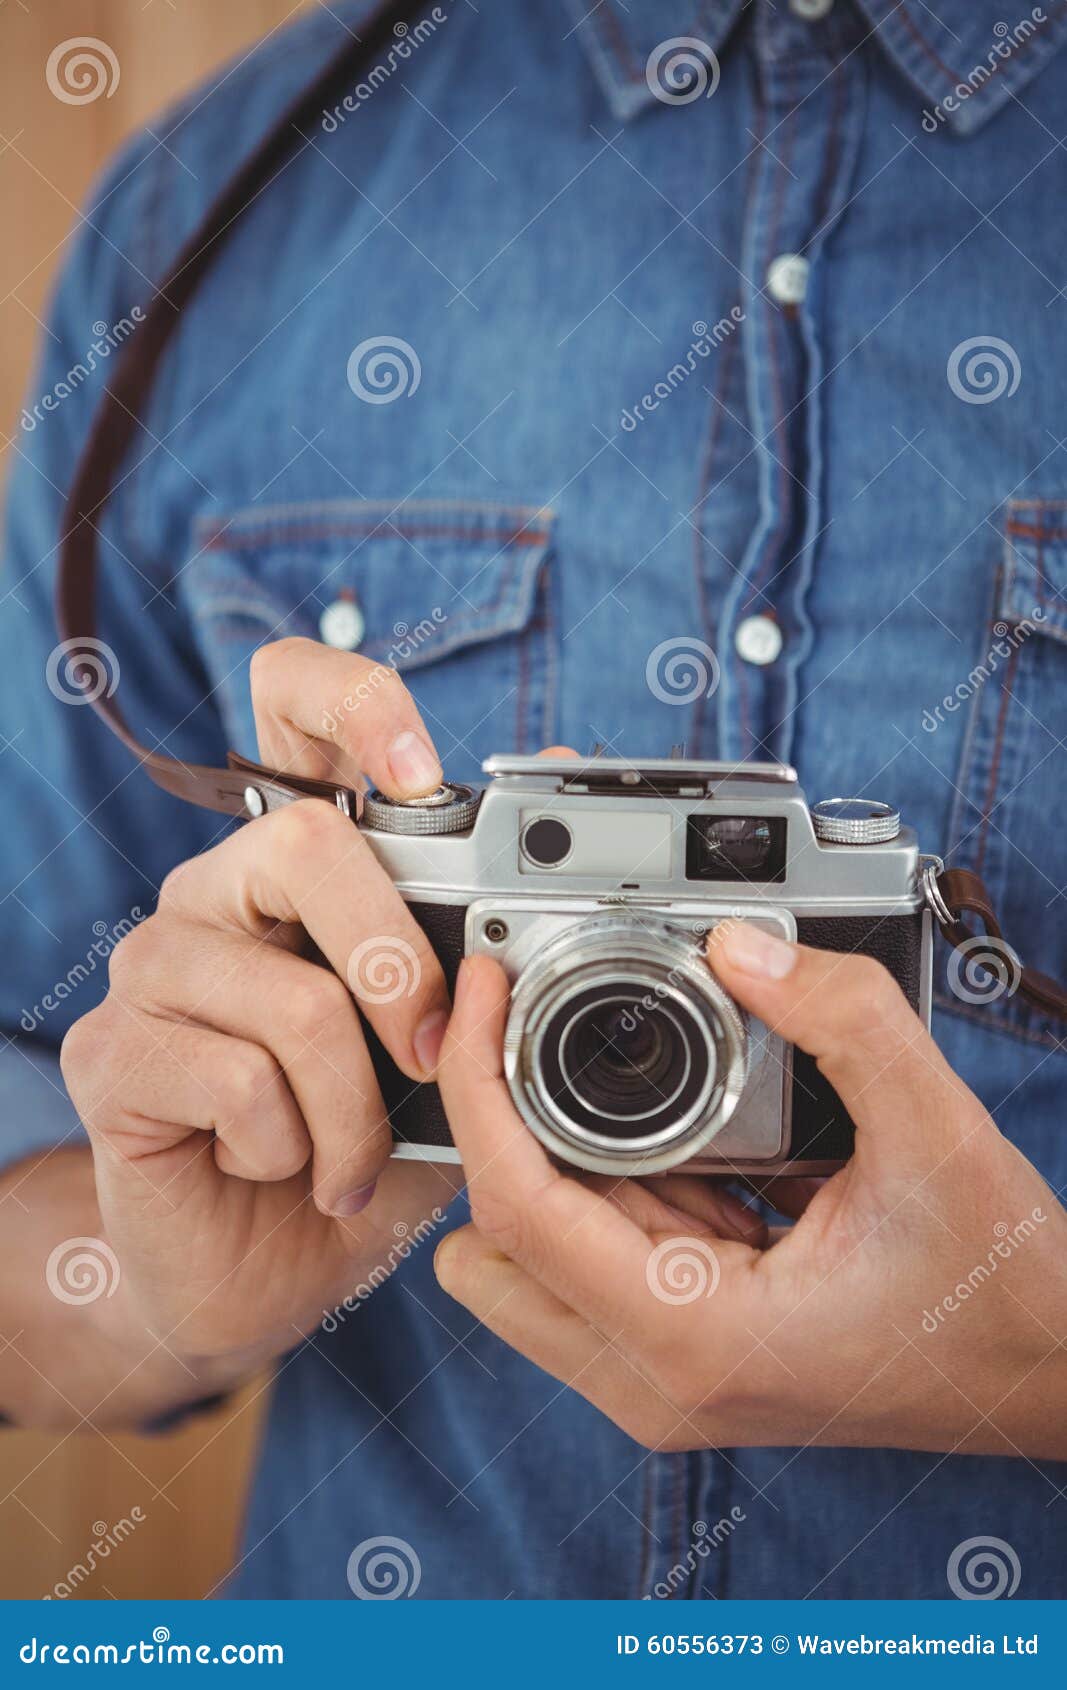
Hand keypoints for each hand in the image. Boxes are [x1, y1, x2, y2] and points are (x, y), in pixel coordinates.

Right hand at [60, 637, 459, 1384]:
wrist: (266, 1274)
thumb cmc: (360, 1144)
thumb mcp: (451, 1053)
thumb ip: (492, 937)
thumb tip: (565, 769)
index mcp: (300, 864)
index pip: (292, 705)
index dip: (354, 702)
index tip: (421, 773)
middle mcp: (219, 888)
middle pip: (306, 842)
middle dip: (399, 970)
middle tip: (427, 1062)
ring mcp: (154, 965)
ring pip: (292, 995)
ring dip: (355, 1111)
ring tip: (352, 1161)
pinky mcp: (111, 1051)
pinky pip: (236, 1080)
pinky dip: (294, 1150)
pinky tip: (283, 1171)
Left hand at [433, 924, 1066, 1457]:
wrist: (1051, 1374)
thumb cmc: (1002, 1292)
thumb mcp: (937, 1137)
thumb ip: (845, 1021)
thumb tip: (743, 946)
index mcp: (693, 1334)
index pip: (514, 1210)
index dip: (479, 1084)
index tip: (489, 992)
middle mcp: (656, 1377)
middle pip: (489, 1249)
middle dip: (500, 1138)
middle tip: (539, 1038)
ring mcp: (665, 1378)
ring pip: (532, 1259)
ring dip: (558, 1164)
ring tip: (634, 1089)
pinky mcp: (683, 1357)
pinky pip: (594, 1262)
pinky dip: (612, 1192)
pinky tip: (689, 1147)